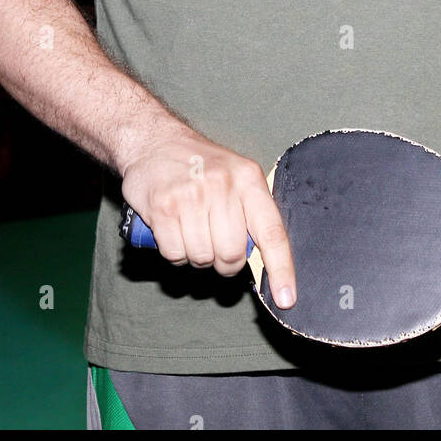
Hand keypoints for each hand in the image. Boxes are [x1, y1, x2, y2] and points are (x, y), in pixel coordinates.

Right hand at [121, 132, 295, 306]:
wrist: (153, 141)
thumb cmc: (199, 166)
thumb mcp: (235, 175)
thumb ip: (250, 212)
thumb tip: (263, 261)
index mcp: (248, 179)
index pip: (272, 232)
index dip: (281, 269)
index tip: (287, 298)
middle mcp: (223, 186)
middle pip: (232, 254)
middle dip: (223, 261)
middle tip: (213, 243)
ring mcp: (192, 196)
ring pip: (202, 258)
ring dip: (196, 256)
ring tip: (190, 229)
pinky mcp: (163, 207)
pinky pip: (175, 254)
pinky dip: (174, 253)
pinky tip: (172, 231)